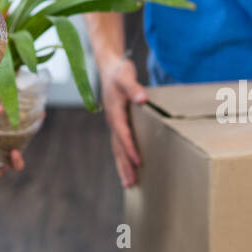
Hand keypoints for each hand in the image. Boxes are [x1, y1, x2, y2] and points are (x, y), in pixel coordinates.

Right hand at [99, 56, 145, 187]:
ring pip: (117, 148)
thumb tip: (142, 99)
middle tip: (131, 183)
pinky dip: (123, 157)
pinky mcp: (117, 123)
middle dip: (125, 165)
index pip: (123, 133)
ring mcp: (114, 123)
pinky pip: (119, 144)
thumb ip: (134, 88)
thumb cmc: (119, 72)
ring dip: (123, 166)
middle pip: (118, 147)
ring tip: (129, 183)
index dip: (130, 147)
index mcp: (115, 112)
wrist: (109, 67)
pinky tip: (128, 166)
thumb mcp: (126, 76)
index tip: (138, 161)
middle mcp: (112, 120)